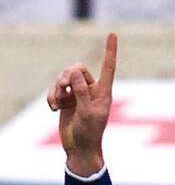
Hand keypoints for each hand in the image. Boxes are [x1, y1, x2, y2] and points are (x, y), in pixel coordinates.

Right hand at [47, 31, 117, 176]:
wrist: (80, 150)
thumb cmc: (88, 134)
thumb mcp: (87, 113)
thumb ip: (81, 92)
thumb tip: (74, 73)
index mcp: (103, 93)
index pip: (107, 68)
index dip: (110, 51)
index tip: (113, 34)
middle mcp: (91, 91)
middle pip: (78, 68)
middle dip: (67, 75)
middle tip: (63, 86)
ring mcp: (78, 95)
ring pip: (64, 78)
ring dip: (57, 88)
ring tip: (57, 103)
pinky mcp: (67, 100)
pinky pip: (56, 89)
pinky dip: (52, 96)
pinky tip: (53, 108)